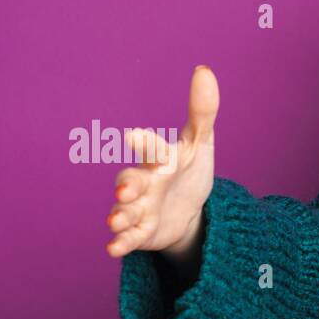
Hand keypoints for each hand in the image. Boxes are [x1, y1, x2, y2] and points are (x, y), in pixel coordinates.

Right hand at [105, 66, 218, 257]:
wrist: (188, 209)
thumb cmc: (188, 171)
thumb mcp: (199, 144)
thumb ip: (202, 112)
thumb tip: (204, 70)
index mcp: (160, 158)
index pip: (153, 149)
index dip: (144, 143)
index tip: (133, 136)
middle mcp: (144, 182)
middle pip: (131, 180)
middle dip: (128, 184)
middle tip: (125, 188)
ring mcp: (140, 208)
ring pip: (125, 210)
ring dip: (120, 214)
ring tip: (115, 220)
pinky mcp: (141, 232)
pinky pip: (129, 237)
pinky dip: (121, 241)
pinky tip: (114, 247)